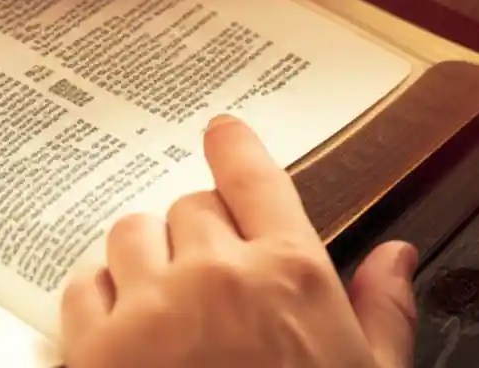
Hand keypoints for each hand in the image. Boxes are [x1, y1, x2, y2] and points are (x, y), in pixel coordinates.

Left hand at [60, 116, 417, 367]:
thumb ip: (382, 312)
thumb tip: (397, 257)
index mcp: (290, 276)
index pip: (254, 175)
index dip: (235, 146)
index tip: (223, 132)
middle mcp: (216, 276)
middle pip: (190, 208)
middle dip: (199, 234)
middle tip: (209, 276)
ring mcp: (150, 308)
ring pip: (130, 234)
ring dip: (145, 257)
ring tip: (164, 301)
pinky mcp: (94, 346)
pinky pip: (82, 283)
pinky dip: (98, 295)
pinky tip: (122, 325)